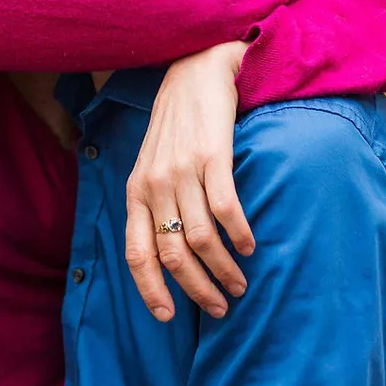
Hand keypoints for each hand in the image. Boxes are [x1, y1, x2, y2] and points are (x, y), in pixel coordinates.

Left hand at [125, 41, 253, 321]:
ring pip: (200, 239)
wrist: (197, 68)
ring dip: (223, 269)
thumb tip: (171, 254)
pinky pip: (226, 210)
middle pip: (172, 254)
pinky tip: (250, 246)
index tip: (168, 317)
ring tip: (239, 283)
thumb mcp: (153, 163)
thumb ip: (156, 202)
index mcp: (136, 189)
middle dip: (196, 289)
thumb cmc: (178, 123)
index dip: (150, 290)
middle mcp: (154, 183)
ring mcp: (182, 169)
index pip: (136, 252)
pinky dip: (239, 235)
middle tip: (220, 306)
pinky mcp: (213, 156)